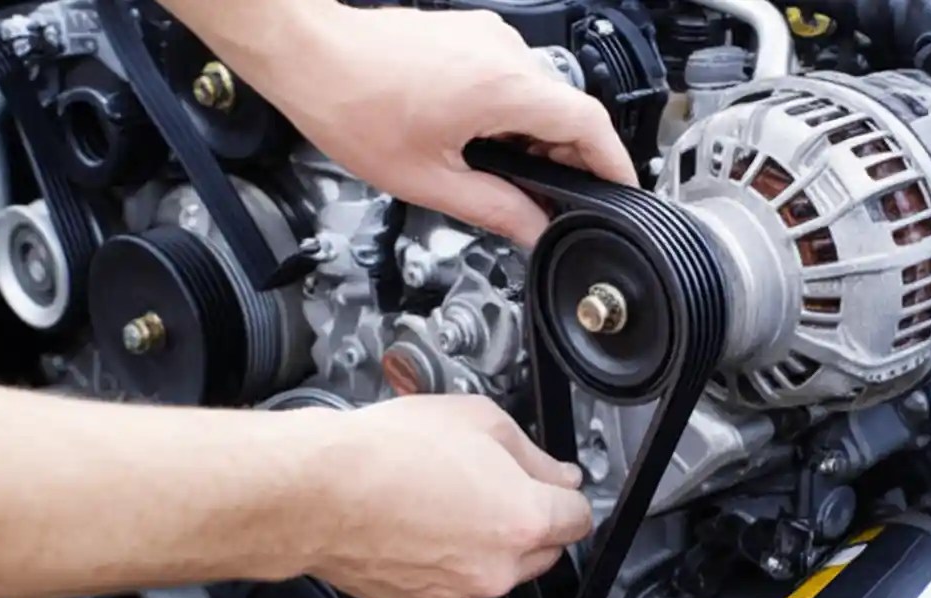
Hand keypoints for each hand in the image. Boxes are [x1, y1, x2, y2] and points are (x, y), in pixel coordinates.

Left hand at [245, 4, 637, 245]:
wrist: (309, 53)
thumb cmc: (352, 103)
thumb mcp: (430, 179)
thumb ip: (495, 209)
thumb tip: (533, 229)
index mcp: (504, 87)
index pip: (590, 124)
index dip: (614, 163)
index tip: (621, 190)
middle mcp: (504, 53)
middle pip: (566, 112)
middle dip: (566, 160)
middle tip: (546, 199)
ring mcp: (487, 38)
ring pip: (538, 96)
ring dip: (533, 138)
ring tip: (498, 171)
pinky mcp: (470, 36)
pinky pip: (511, 78)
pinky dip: (510, 114)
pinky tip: (477, 140)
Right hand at [301, 395, 591, 597]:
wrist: (317, 491)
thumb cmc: (387, 452)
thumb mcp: (480, 420)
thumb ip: (533, 454)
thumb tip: (558, 473)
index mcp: (523, 519)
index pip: (578, 517)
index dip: (567, 494)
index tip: (555, 485)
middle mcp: (497, 566)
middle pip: (544, 550)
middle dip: (532, 520)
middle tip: (496, 485)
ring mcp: (459, 592)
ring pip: (499, 571)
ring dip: (489, 544)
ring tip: (448, 501)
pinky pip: (456, 586)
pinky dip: (450, 563)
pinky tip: (423, 525)